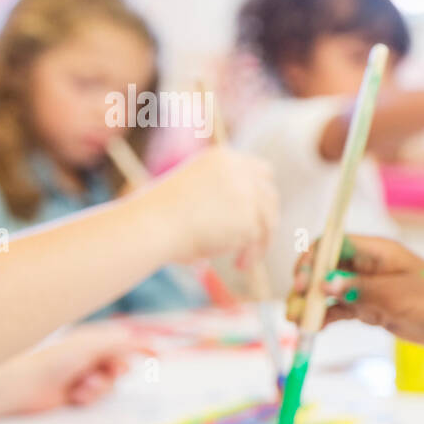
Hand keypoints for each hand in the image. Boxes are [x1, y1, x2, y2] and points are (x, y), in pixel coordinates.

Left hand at [0, 324, 140, 423]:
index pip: (124, 342)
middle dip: (116, 372)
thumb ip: (121, 342)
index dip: (142, 347)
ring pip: (111, 385)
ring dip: (100, 388)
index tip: (159, 356)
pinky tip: (75, 397)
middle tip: (110, 371)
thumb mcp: (93, 346)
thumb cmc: (56, 361)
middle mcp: (89, 358)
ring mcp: (83, 377)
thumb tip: (143, 340)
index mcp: (92, 341)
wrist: (25, 387)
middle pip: (121, 366)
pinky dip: (90, 399)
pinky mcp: (77, 396)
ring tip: (82, 389)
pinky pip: (98, 399)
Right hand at [148, 148, 278, 267]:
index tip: (259, 215)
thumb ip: (221, 197)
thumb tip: (248, 222)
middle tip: (256, 241)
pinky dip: (251, 254)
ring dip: (259, 243)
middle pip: (271, 196)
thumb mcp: (193, 192)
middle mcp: (239, 171)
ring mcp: (247, 193)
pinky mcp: (249, 218)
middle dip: (266, 219)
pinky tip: (238, 265)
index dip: (263, 194)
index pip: (262, 172)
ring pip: (268, 220)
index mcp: (223, 158)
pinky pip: (258, 240)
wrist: (152, 225)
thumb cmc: (159, 216)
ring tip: (242, 262)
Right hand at [288, 235, 423, 357]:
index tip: (302, 282)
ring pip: (330, 291)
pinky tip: (313, 328)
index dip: (312, 260)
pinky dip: (326, 317)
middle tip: (294, 308)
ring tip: (297, 324)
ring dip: (312, 304)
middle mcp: (368, 266)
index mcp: (376, 250)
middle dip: (305, 285)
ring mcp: (369, 287)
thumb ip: (360, 290)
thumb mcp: (397, 296)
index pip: (332, 244)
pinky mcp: (372, 307)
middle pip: (325, 268)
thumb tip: (323, 284)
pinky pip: (341, 309)